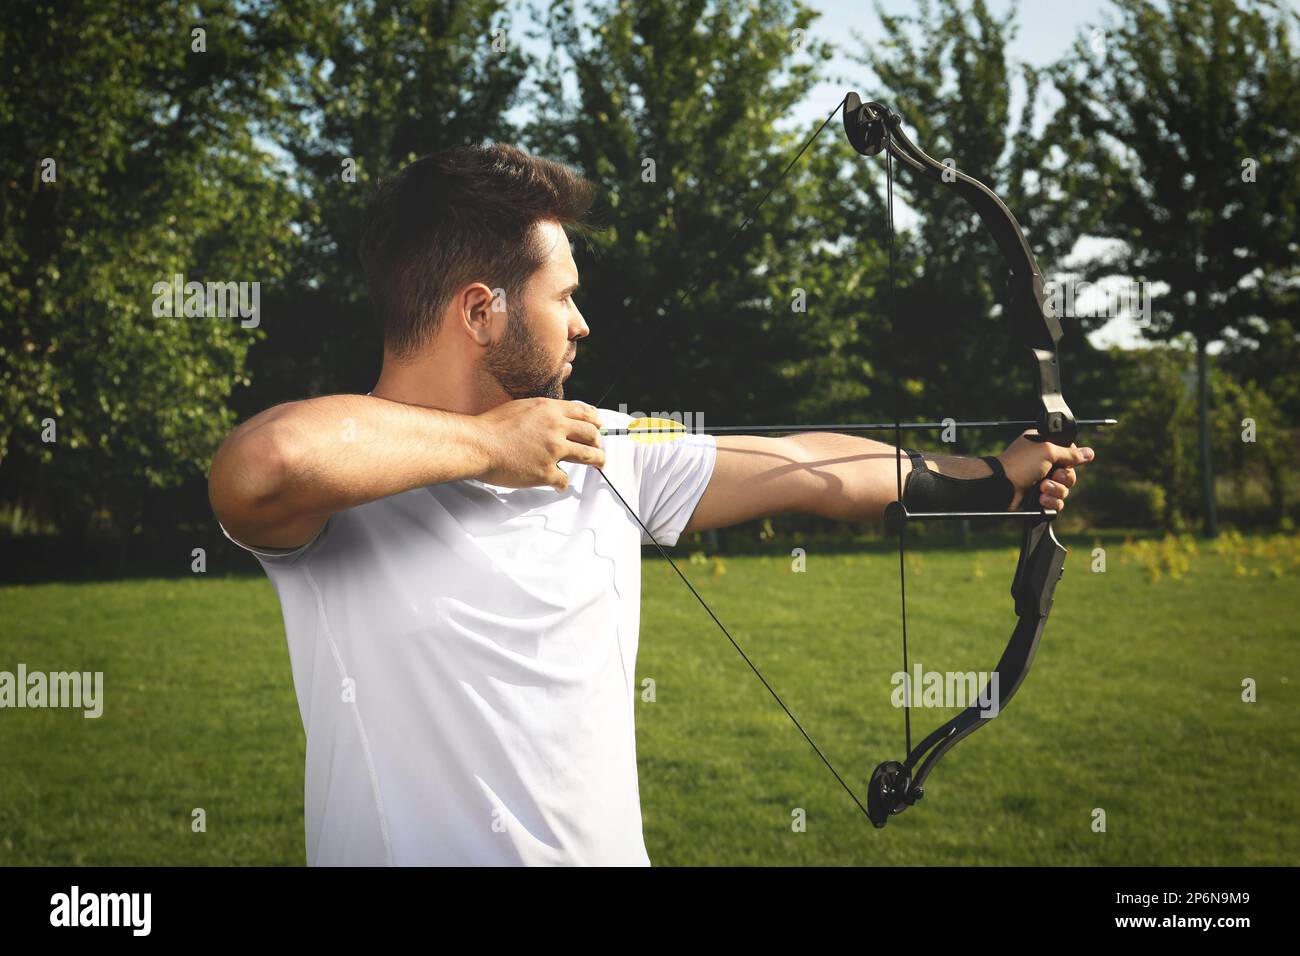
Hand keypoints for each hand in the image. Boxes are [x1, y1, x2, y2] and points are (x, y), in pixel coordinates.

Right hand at [474, 398, 604, 491]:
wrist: (478, 444)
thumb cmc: (492, 426)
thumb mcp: (522, 407)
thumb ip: (542, 412)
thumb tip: (554, 418)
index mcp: (550, 410)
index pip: (583, 413)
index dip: (594, 420)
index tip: (599, 425)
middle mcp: (556, 428)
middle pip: (591, 434)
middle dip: (599, 442)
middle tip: (599, 447)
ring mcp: (553, 451)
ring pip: (588, 456)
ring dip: (597, 461)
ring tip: (600, 464)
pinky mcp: (546, 472)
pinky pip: (564, 480)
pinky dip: (562, 484)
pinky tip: (559, 485)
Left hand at [997, 431, 1094, 512]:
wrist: (1002, 486)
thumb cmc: (1021, 464)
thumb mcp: (1048, 451)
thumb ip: (1070, 453)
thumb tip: (1090, 453)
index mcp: (1045, 448)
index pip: (1070, 453)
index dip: (1071, 459)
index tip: (1066, 461)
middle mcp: (1044, 464)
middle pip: (1070, 474)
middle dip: (1064, 477)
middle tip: (1053, 476)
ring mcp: (1041, 482)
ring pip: (1065, 490)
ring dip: (1056, 490)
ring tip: (1042, 488)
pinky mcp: (1039, 499)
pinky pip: (1057, 503)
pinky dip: (1051, 502)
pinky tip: (1040, 499)